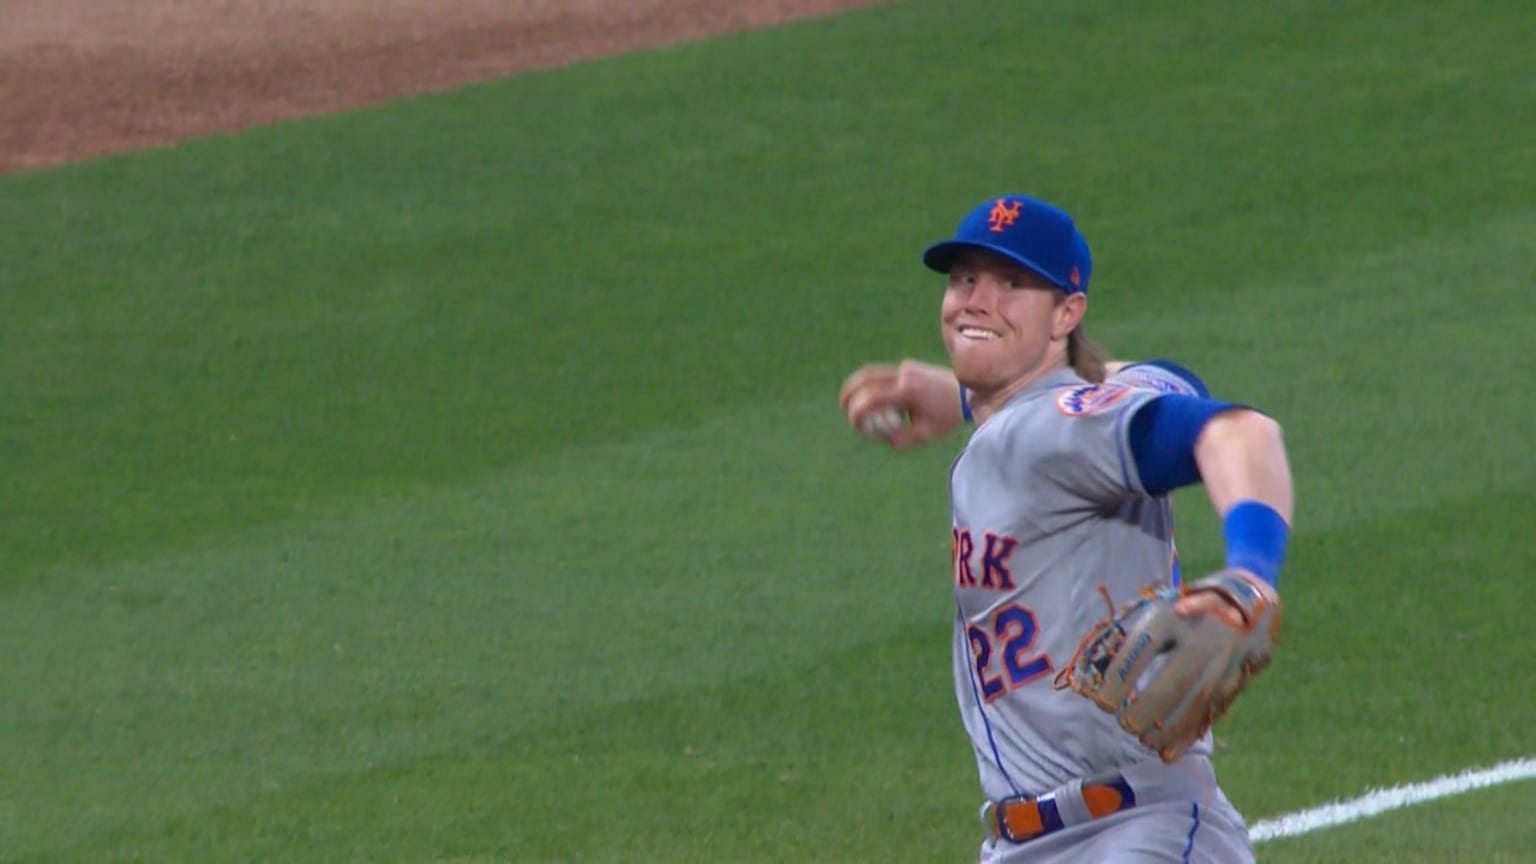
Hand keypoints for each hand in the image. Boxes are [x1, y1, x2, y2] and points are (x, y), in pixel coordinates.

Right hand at [839, 360, 964, 449]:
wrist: (968, 393)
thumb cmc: (947, 417)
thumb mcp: (923, 435)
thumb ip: (897, 438)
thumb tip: (876, 435)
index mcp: (907, 391)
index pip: (871, 398)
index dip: (857, 412)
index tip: (854, 423)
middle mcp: (903, 374)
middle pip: (864, 378)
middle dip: (848, 393)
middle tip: (843, 407)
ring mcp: (904, 367)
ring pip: (869, 372)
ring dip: (857, 386)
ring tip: (851, 402)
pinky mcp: (907, 367)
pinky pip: (881, 375)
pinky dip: (871, 387)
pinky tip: (876, 402)